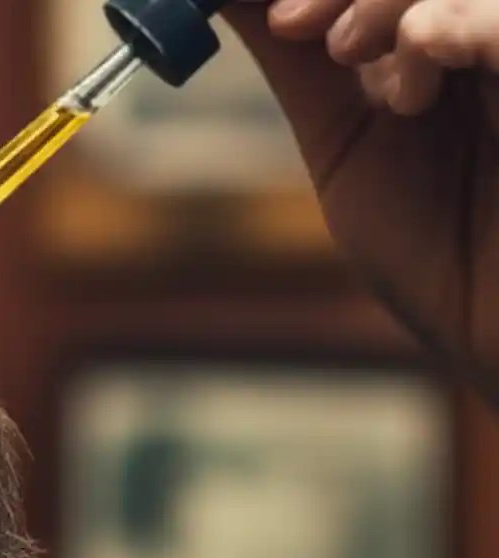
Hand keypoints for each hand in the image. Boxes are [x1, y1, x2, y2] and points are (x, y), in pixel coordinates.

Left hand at [224, 0, 498, 394]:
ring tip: (354, 57)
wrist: (496, 330)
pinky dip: (466, 21)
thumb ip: (300, 64)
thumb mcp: (344, 145)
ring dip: (394, 2)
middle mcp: (480, 38)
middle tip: (298, 25)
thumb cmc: (434, 251)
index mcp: (435, 37)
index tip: (274, 16)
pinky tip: (426, 45)